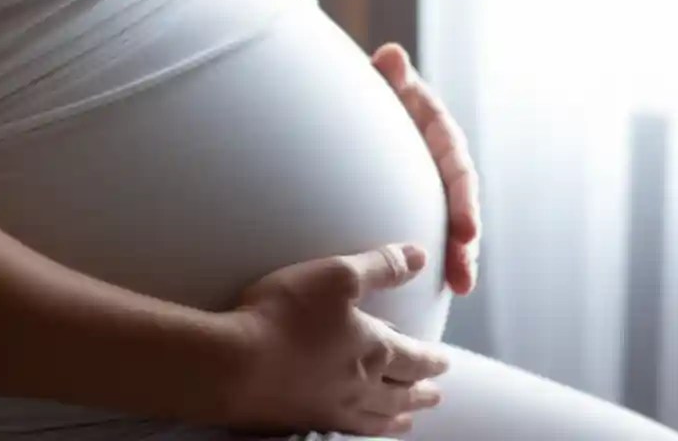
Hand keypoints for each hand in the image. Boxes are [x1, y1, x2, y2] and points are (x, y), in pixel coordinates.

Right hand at [221, 244, 449, 436]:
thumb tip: (420, 255)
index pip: (415, 359)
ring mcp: (332, 409)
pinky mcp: (303, 423)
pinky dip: (366, 432)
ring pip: (377, 418)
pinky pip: (347, 432)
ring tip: (408, 420)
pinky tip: (359, 430)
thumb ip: (381, 266)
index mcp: (375, 350)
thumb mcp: (337, 275)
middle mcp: (360, 386)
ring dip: (398, 417)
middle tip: (435, 394)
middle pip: (401, 393)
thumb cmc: (284, 314)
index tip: (444, 363)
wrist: (233, 364)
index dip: (432, 361)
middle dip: (421, 392)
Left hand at [372, 43, 480, 294]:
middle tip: (463, 273)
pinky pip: (431, 229)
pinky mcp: (417, 199)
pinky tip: (436, 290)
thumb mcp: (375, 84)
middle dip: (466, 239)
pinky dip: (435, 258)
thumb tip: (391, 56)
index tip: (464, 231)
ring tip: (461, 288)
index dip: (463, 200)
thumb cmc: (363, 92)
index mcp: (435, 129)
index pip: (456, 166)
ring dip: (458, 256)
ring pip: (450, 221)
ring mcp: (430, 181)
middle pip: (460, 202)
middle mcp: (439, 157)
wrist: (344, 107)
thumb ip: (387, 77)